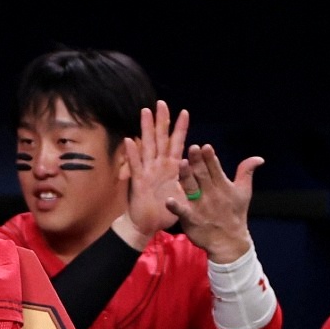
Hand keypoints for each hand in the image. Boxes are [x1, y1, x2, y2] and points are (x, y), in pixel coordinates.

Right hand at [112, 101, 188, 250]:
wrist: (148, 226)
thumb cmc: (164, 211)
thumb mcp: (185, 195)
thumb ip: (191, 182)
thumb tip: (199, 170)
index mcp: (171, 168)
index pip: (177, 143)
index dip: (180, 128)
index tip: (184, 112)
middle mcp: (158, 166)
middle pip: (160, 139)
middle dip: (161, 121)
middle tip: (161, 103)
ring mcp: (147, 172)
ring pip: (147, 146)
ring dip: (146, 129)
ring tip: (145, 112)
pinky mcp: (138, 183)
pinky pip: (136, 166)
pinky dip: (133, 153)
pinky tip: (130, 140)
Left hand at [170, 144, 261, 262]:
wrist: (229, 242)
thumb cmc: (235, 214)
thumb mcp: (244, 192)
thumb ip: (246, 172)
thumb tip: (258, 158)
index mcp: (222, 186)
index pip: (215, 168)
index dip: (209, 158)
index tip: (205, 146)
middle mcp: (211, 194)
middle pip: (202, 175)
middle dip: (197, 161)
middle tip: (192, 148)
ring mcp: (200, 207)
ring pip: (191, 188)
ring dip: (186, 176)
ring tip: (181, 164)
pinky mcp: (191, 219)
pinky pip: (183, 212)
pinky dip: (176, 207)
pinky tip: (169, 200)